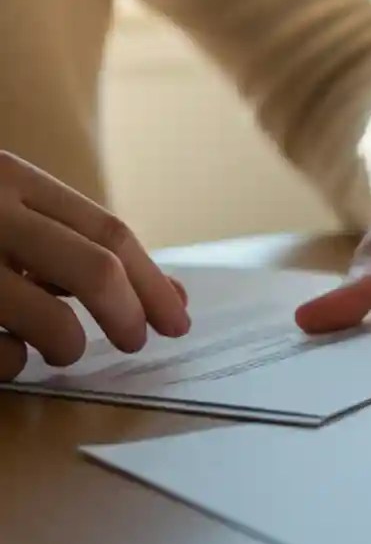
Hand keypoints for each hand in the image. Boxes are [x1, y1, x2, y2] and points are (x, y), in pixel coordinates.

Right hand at [0, 152, 189, 380]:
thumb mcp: (8, 214)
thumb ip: (79, 245)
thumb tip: (175, 296)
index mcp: (12, 180)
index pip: (108, 232)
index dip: (153, 283)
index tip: (179, 322)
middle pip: (97, 270)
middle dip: (130, 315)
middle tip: (136, 342)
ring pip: (53, 322)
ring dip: (68, 346)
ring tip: (58, 351)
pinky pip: (2, 353)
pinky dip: (14, 364)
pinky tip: (7, 353)